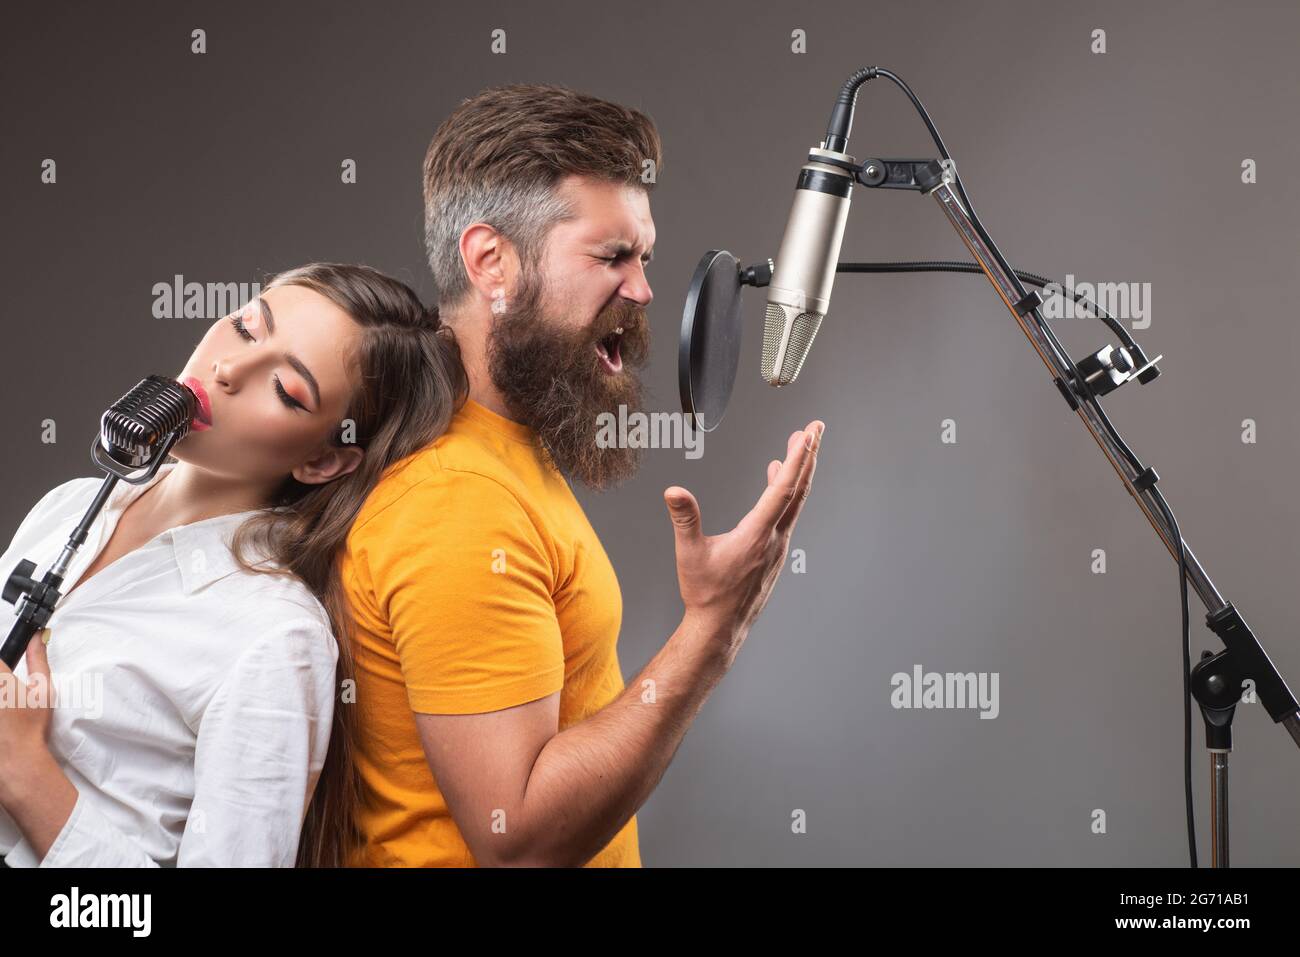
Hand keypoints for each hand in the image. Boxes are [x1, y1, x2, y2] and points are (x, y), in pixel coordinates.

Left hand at [0, 634, 56, 794]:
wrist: (16, 757)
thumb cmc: (31, 725)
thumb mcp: (43, 689)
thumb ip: (38, 659)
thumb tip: (36, 637)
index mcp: (0, 680)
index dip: (2, 665)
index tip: (6, 670)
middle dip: (2, 679)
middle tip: (8, 695)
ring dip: (0, 695)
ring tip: (5, 709)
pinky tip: (1, 716)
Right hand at [663, 420, 823, 660]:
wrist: (720, 628)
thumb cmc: (706, 593)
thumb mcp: (690, 553)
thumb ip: (685, 519)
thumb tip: (674, 491)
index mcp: (757, 535)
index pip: (783, 489)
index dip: (797, 458)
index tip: (809, 435)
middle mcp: (775, 539)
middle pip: (798, 491)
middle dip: (807, 456)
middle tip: (816, 429)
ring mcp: (777, 548)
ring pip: (794, 503)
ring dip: (798, 473)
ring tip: (799, 447)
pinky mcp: (774, 554)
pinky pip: (786, 516)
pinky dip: (787, 493)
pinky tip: (776, 483)